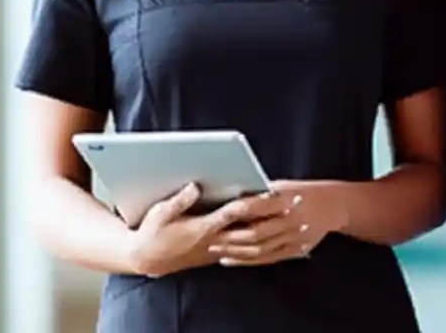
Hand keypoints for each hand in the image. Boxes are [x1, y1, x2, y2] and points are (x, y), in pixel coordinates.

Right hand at [126, 183, 286, 277]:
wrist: (148, 260)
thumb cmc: (153, 233)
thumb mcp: (159, 214)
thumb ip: (179, 200)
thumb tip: (196, 185)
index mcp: (203, 228)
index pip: (234, 213)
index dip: (254, 203)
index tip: (272, 194)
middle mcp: (216, 241)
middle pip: (253, 230)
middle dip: (276, 218)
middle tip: (296, 203)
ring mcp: (219, 251)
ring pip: (255, 247)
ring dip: (278, 235)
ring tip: (297, 221)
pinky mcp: (220, 255)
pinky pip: (249, 257)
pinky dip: (268, 251)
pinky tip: (283, 242)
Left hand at [207, 180, 346, 266]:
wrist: (334, 205)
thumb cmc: (303, 191)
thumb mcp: (284, 185)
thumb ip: (261, 193)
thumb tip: (231, 196)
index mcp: (288, 199)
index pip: (259, 206)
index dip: (238, 210)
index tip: (220, 212)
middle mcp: (291, 221)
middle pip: (256, 233)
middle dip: (230, 236)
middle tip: (210, 236)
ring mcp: (294, 238)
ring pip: (259, 250)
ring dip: (234, 251)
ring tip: (215, 248)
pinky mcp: (294, 250)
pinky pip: (266, 259)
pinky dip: (246, 261)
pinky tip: (229, 259)